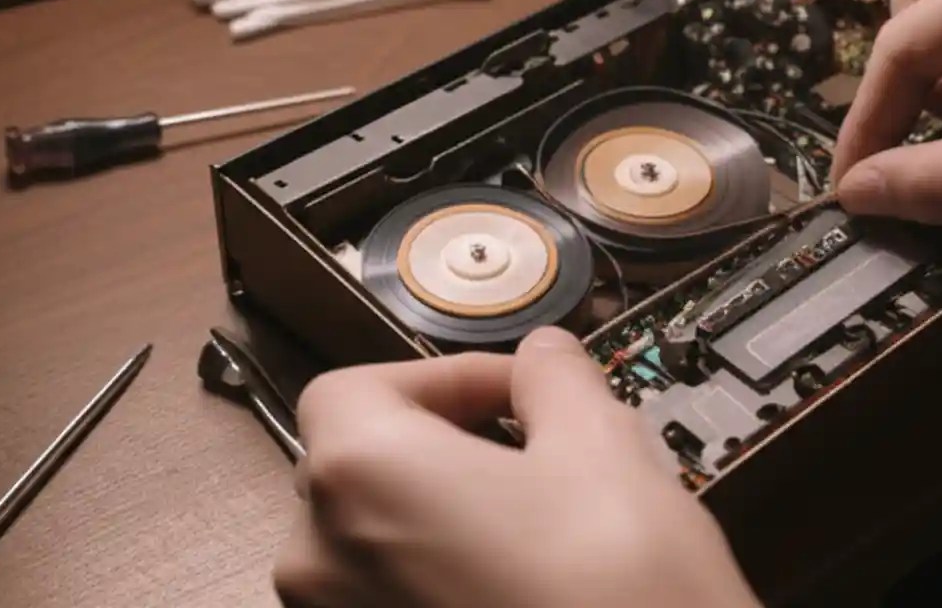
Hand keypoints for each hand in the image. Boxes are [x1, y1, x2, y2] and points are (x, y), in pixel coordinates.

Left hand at [272, 327, 761, 607]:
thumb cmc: (618, 604)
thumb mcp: (604, 449)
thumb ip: (556, 378)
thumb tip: (544, 359)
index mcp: (358, 478)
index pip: (358, 387)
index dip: (443, 379)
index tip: (514, 394)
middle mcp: (323, 562)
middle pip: (363, 465)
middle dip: (448, 445)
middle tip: (534, 451)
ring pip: (380, 543)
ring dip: (447, 516)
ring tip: (541, 524)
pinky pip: (394, 602)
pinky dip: (443, 579)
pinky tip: (526, 585)